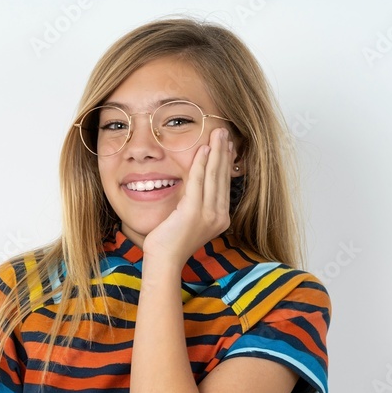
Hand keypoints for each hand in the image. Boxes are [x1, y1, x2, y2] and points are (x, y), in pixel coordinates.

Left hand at [142, 126, 233, 265]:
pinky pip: (199, 182)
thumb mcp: (189, 220)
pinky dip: (202, 163)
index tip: (227, 145)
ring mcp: (208, 215)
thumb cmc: (171, 242)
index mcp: (220, 218)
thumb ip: (197, 204)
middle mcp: (219, 216)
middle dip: (224, 152)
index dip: (226, 163)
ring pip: (214, 176)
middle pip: (222, 177)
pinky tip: (204, 149)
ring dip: (217, 151)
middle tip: (224, 132)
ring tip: (218, 133)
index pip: (224, 184)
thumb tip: (198, 186)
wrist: (164, 260)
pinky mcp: (193, 212)